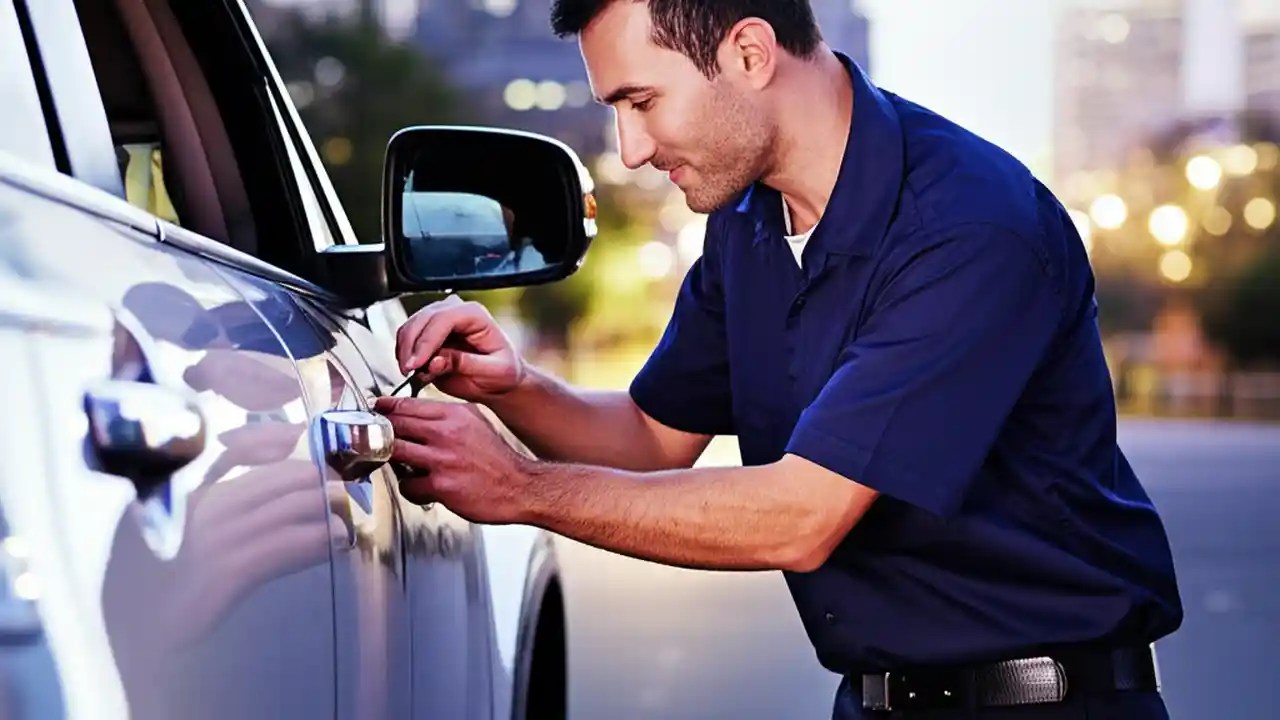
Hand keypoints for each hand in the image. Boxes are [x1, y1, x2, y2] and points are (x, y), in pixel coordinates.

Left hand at [374, 397, 529, 523]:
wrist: (521, 486)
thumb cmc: (497, 458)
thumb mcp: (475, 421)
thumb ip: (445, 414)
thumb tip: (414, 411)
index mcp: (453, 414)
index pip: (405, 404)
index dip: (385, 409)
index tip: (377, 413)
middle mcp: (446, 433)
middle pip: (393, 426)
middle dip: (382, 434)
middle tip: (380, 440)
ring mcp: (442, 459)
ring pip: (393, 452)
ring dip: (392, 460)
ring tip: (401, 463)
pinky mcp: (441, 486)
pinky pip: (406, 485)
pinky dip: (410, 487)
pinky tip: (421, 486)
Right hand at [395, 294, 524, 402]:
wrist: (497, 382)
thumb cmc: (502, 373)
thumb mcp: (493, 372)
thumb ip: (465, 364)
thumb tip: (436, 360)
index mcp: (474, 314)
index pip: (442, 319)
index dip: (426, 341)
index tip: (416, 364)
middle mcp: (453, 311)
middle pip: (420, 320)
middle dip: (410, 347)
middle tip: (408, 372)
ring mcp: (437, 321)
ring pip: (409, 329)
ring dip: (405, 352)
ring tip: (414, 374)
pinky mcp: (426, 335)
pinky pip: (406, 341)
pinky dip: (404, 356)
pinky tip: (415, 372)